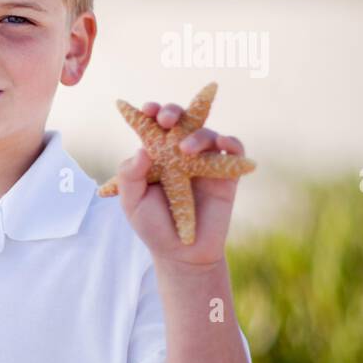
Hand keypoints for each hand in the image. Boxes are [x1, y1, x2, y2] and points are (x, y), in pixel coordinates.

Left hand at [114, 100, 246, 269]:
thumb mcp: (132, 203)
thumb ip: (129, 176)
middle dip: (173, 112)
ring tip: (186, 150)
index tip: (146, 109)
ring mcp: (204, 161)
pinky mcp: (227, 172)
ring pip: (205, 133)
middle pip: (181, 120)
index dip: (151, 112)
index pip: (153, 126)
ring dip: (197, 135)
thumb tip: (142, 149)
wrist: (183, 254)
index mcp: (156, 155)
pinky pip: (234, 149)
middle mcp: (180, 153)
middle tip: (165, 119)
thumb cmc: (153, 226)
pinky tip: (223, 144)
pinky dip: (230, 142)